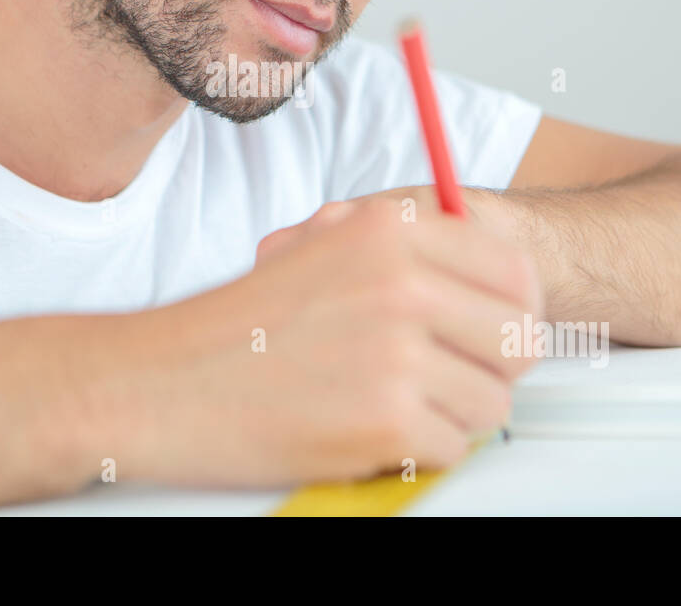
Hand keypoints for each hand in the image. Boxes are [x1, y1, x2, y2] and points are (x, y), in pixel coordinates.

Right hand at [117, 196, 542, 487]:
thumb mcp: (320, 250)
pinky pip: (453, 447)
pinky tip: (367, 430)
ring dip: (453, 414)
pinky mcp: (386, 421)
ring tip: (393, 405)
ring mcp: (397, 353)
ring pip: (493, 402)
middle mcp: (403, 282)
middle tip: (447, 378)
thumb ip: (406, 252)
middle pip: (520, 339)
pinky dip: (418, 450)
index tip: (493, 331)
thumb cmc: (232, 328)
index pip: (515, 270)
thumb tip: (490, 281)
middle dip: (491, 368)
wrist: (159, 384)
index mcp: (390, 230)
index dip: (515, 309)